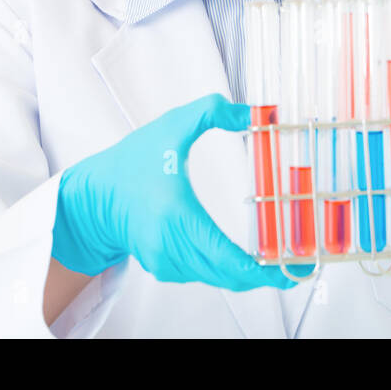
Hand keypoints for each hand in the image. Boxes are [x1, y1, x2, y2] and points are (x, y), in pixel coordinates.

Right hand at [51, 93, 305, 288]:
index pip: (227, 257)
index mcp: (176, 215)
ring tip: (277, 259)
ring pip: (218, 277)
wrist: (93, 196)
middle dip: (266, 273)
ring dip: (247, 272)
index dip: (264, 271)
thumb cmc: (129, 163)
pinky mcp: (163, 268)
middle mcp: (170, 247)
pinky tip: (244, 258)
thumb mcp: (170, 126)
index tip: (291, 270)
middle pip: (230, 275)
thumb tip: (256, 113)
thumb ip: (212, 112)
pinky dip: (225, 268)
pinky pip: (204, 274)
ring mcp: (165, 262)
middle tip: (297, 263)